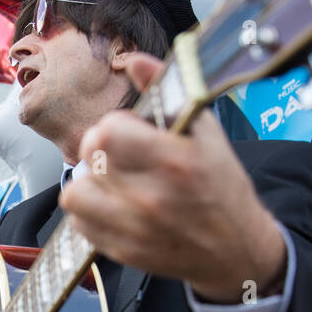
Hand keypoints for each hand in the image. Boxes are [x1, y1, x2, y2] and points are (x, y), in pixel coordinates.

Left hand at [64, 53, 286, 300]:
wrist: (235, 249)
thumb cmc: (221, 188)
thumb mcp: (206, 132)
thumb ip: (167, 91)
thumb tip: (134, 60)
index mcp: (174, 161)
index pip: (107, 131)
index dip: (114, 125)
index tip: (129, 132)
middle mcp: (151, 198)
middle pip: (88, 157)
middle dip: (100, 150)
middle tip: (120, 155)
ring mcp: (135, 229)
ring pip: (76, 193)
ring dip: (89, 182)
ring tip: (112, 181)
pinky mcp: (123, 251)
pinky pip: (80, 223)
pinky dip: (90, 211)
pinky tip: (112, 204)